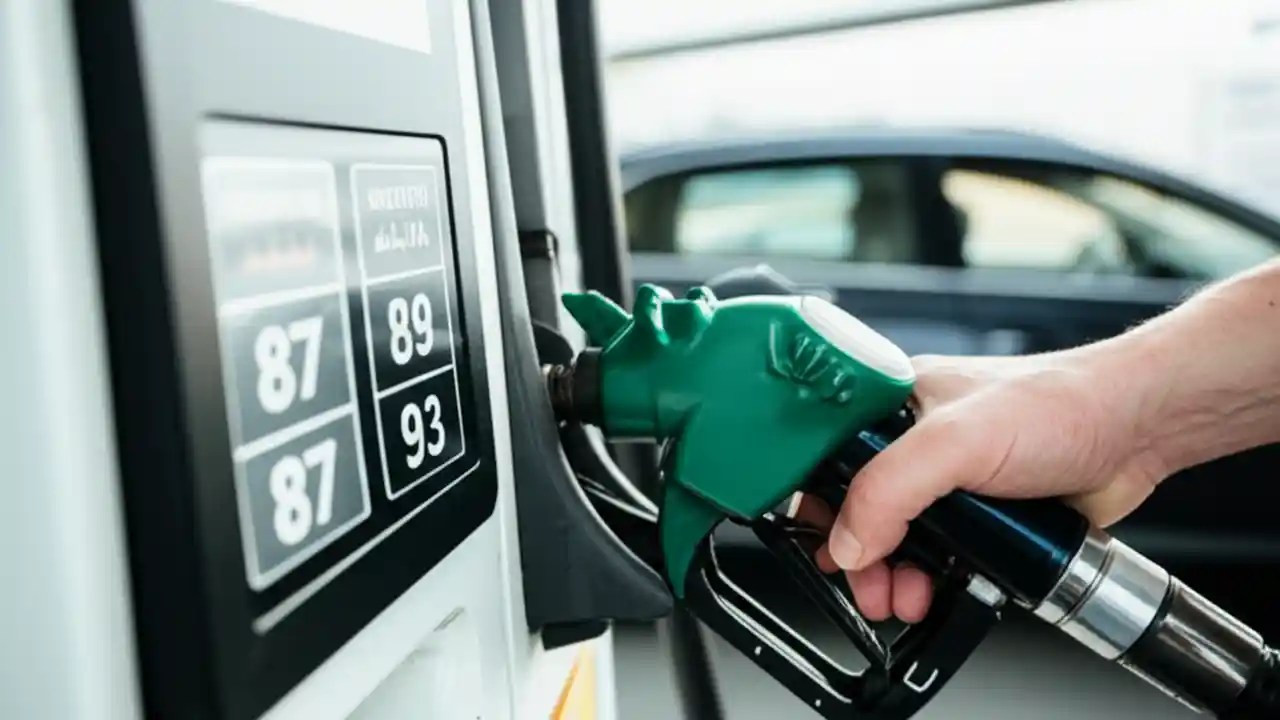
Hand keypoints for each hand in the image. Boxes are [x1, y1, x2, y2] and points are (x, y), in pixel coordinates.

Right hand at [791, 349, 1168, 622]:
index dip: (815, 499)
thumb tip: (849, 541)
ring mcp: (949, 478)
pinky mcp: (981, 514)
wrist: (1136, 432)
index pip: (828, 454)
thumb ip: (890, 490)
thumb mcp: (956, 441)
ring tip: (904, 595)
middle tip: (867, 583)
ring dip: (894, 574)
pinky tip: (936, 589)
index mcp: (894, 401)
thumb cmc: (1058, 405)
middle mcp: (915, 438)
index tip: (819, 537)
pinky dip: (931, 578)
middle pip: (859, 505)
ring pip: (898, 537)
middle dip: (860, 554)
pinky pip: (938, 554)